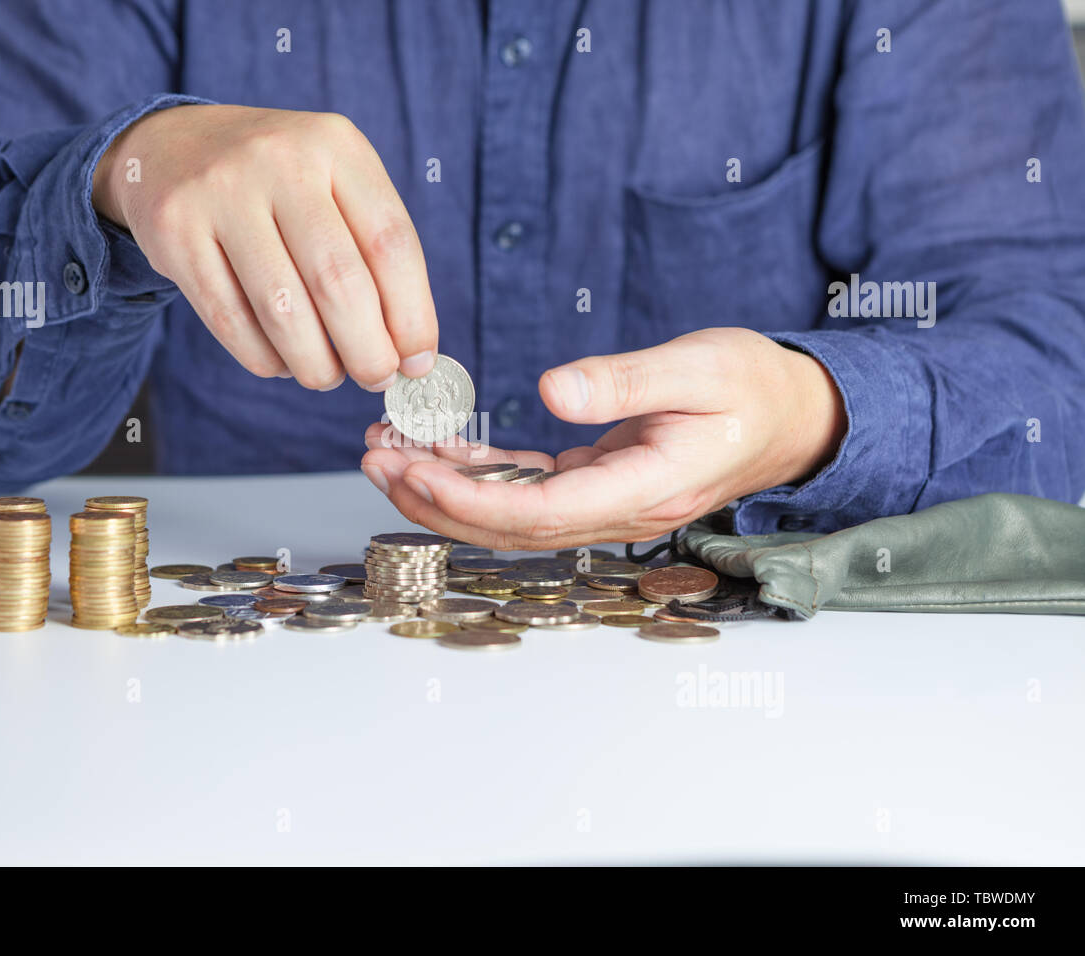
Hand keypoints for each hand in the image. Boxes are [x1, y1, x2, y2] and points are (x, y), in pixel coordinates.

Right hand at [92, 104, 436, 388]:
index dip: (413, 315)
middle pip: (339, 281)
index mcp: (336, 146)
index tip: (419, 363)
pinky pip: (230, 320)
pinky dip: (265, 359)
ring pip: (283, 310)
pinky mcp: (175, 231)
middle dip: (367, 350)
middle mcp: (279, 160)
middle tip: (376, 379)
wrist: (172, 148)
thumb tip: (413, 355)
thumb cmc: (278, 186)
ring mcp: (221, 193)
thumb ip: (375, 256)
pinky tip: (282, 362)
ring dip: (315, 364)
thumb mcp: (334, 186)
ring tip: (327, 375)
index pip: (391, 244)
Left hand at [360, 328, 847, 549]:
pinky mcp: (597, 482)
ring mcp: (607, 502)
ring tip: (386, 450)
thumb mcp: (700, 366)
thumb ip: (627, 381)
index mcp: (645, 489)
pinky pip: (526, 489)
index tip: (414, 469)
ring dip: (445, 489)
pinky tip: (437, 447)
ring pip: (510, 514)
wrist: (790, 417)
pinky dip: (478, 472)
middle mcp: (620, 510)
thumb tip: (552, 388)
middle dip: (435, 500)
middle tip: (374, 459)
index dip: (471, 500)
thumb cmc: (753, 388)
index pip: (542, 513)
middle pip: (510, 527)